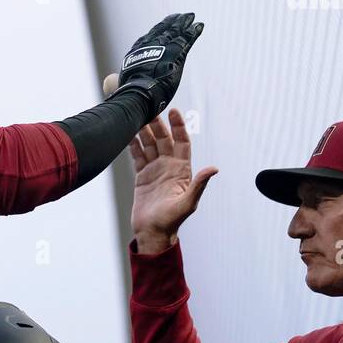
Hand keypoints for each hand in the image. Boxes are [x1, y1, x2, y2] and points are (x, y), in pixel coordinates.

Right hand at [113, 13, 204, 116]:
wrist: (139, 92)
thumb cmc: (129, 92)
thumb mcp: (120, 84)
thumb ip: (116, 81)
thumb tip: (109, 79)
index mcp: (137, 51)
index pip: (148, 37)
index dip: (156, 30)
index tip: (162, 25)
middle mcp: (150, 45)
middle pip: (163, 29)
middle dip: (171, 22)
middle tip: (179, 16)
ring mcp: (164, 47)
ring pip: (176, 30)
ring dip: (184, 22)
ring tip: (191, 16)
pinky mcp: (177, 53)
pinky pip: (188, 39)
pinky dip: (194, 31)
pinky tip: (200, 26)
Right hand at [129, 109, 216, 253]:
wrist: (153, 232)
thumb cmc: (172, 220)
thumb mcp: (188, 203)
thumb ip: (199, 184)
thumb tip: (213, 169)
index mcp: (182, 170)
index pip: (181, 142)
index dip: (178, 126)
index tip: (173, 111)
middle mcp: (169, 166)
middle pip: (164, 139)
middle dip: (158, 124)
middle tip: (149, 109)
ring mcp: (155, 170)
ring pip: (150, 145)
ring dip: (144, 131)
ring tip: (136, 117)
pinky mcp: (142, 175)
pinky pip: (138, 155)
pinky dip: (133, 144)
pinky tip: (128, 134)